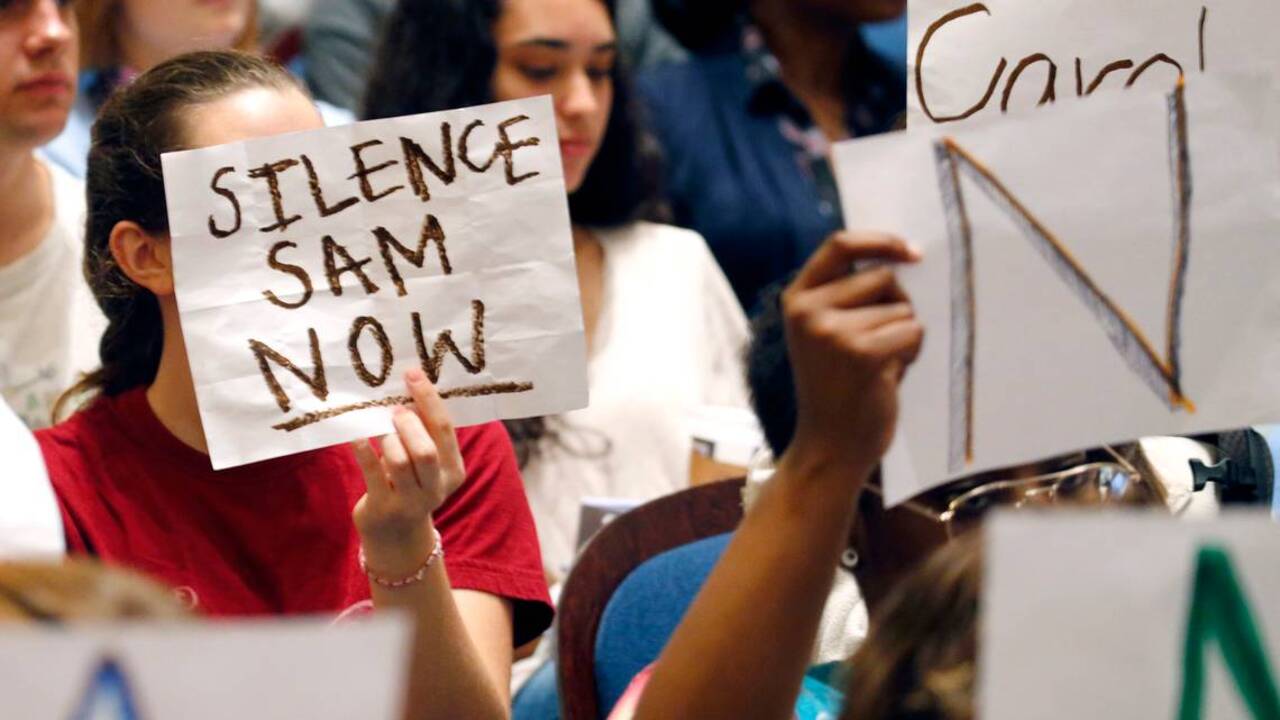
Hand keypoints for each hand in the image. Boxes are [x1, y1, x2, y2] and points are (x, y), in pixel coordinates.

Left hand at [352, 368, 465, 575]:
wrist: (395, 533)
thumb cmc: (409, 483)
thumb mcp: (426, 463)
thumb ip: (424, 432)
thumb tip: (409, 384)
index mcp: (453, 470)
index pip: (445, 430)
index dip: (429, 399)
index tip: (412, 374)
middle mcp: (436, 488)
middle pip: (426, 451)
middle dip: (409, 424)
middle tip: (394, 409)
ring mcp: (410, 502)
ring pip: (399, 461)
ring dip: (387, 439)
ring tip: (380, 429)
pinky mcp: (382, 508)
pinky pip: (370, 472)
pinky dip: (363, 450)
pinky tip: (356, 436)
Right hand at [780, 231, 923, 471]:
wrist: (830, 447)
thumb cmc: (839, 388)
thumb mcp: (826, 332)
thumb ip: (848, 296)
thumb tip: (904, 259)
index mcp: (797, 299)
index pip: (840, 244)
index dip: (880, 241)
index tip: (912, 252)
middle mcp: (808, 310)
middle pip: (882, 277)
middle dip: (896, 306)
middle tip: (878, 346)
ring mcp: (832, 331)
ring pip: (903, 309)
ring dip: (903, 336)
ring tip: (878, 367)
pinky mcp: (861, 353)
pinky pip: (912, 332)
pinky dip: (911, 354)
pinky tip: (888, 377)